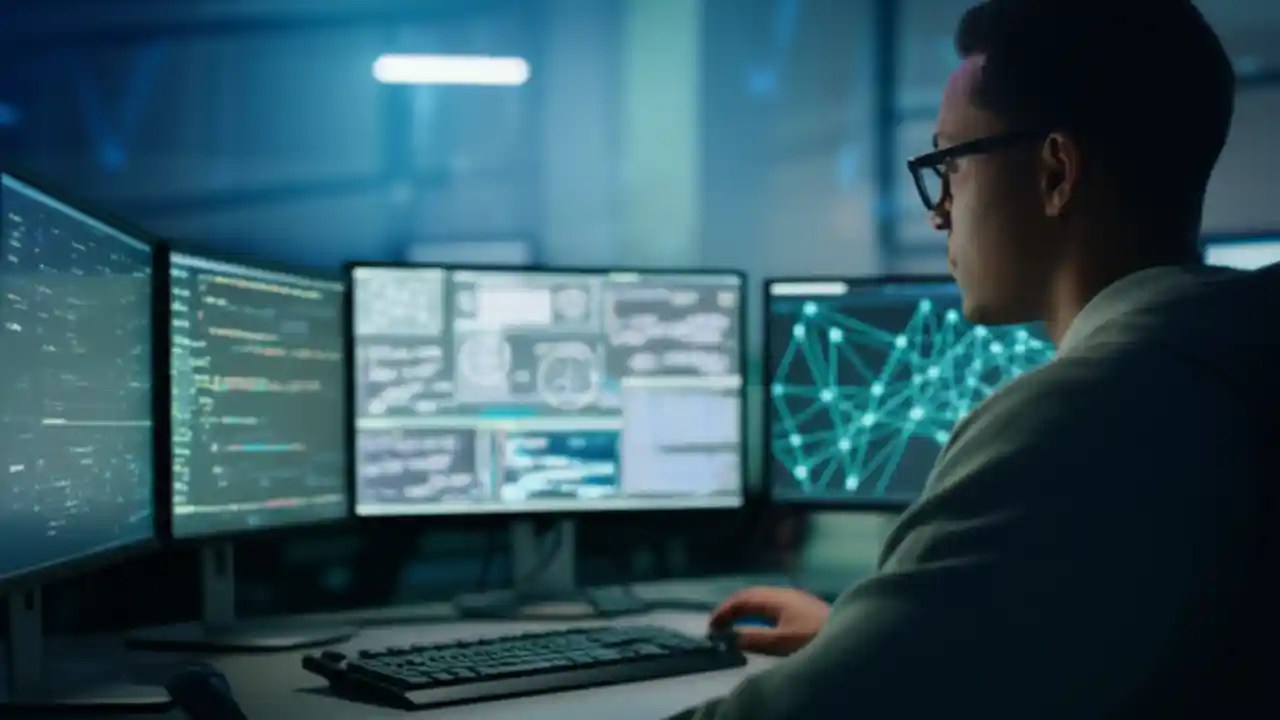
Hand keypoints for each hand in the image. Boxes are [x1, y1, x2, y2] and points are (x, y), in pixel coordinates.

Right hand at [708, 587, 830, 656]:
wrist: (851, 634)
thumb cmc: (813, 638)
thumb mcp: (780, 643)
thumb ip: (754, 639)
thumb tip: (731, 637)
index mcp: (775, 598)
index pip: (742, 600)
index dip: (724, 612)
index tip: (711, 627)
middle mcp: (783, 593)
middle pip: (750, 595)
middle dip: (731, 607)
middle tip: (717, 624)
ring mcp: (794, 598)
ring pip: (761, 597)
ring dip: (744, 608)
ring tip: (733, 623)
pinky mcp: (803, 606)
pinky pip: (771, 602)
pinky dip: (756, 610)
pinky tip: (759, 622)